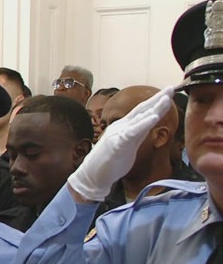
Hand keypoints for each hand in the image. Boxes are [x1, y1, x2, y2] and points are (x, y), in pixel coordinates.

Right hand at [67, 86, 173, 201]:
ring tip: (166, 98)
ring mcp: (119, 134)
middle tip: (172, 88)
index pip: (142, 111)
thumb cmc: (109, 162)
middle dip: (158, 98)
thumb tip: (147, 125)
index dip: (156, 102)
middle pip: (142, 109)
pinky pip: (133, 131)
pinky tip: (154, 116)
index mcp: (124, 127)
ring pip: (139, 117)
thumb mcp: (128, 144)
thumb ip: (137, 133)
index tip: (168, 94)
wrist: (92, 175)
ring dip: (154, 107)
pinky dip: (144, 123)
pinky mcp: (118, 143)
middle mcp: (122, 126)